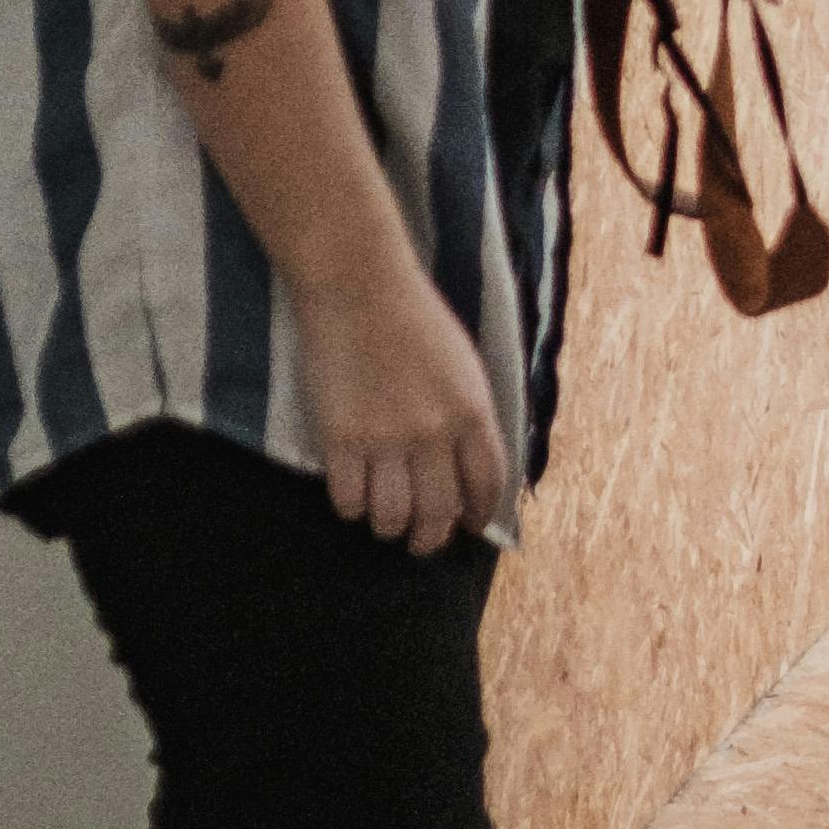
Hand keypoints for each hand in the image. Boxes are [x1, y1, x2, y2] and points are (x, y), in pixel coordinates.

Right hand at [293, 261, 509, 557]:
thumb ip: (470, 415)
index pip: (487, 485)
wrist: (358, 287)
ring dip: (389, 527)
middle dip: (431, 537)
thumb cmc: (414, 318)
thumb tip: (470, 464)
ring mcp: (386, 439)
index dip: (480, 514)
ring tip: (385, 521)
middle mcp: (435, 433)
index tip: (471, 525)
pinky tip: (352, 497)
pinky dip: (351, 507)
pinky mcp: (341, 439)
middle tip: (421, 540)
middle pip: (439, 512)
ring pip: (392, 516)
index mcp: (473, 412)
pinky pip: (348, 500)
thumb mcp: (465, 365)